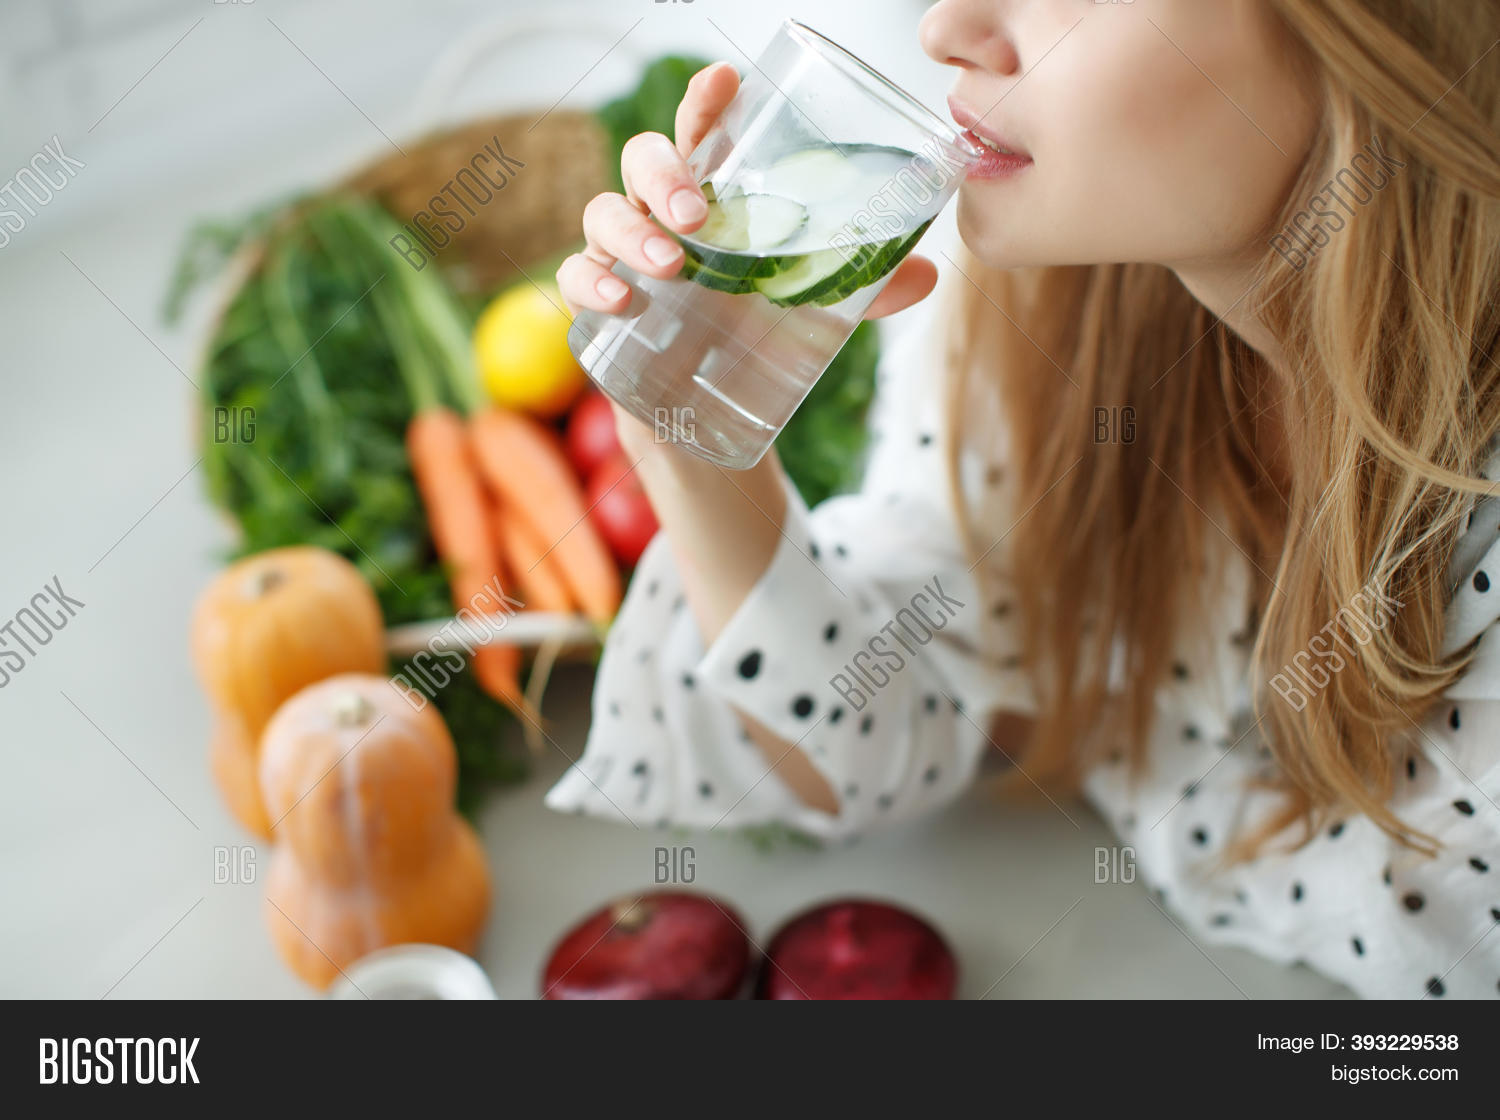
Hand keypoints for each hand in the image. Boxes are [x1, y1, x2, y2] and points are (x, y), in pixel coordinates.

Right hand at [555, 61, 936, 320]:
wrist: (707, 414)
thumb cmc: (754, 339)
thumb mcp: (814, 312)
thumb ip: (864, 289)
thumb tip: (929, 273)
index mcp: (715, 201)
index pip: (703, 133)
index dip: (707, 102)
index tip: (726, 80)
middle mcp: (662, 218)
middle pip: (643, 160)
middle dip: (664, 174)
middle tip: (698, 215)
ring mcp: (626, 258)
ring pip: (602, 212)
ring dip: (632, 231)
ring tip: (671, 265)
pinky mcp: (600, 306)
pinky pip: (574, 276)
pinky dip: (589, 281)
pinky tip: (621, 298)